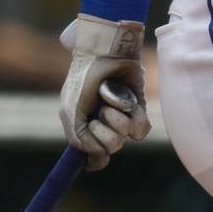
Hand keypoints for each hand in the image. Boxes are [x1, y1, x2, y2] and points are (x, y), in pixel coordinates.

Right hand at [57, 15, 148, 170]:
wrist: (105, 52)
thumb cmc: (84, 78)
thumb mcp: (70, 109)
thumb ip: (77, 136)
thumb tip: (92, 157)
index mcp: (86, 128)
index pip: (95, 157)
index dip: (95, 159)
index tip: (94, 156)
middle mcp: (105, 126)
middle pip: (109, 149)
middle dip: (104, 132)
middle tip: (99, 112)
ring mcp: (123, 117)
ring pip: (125, 138)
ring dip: (117, 120)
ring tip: (111, 102)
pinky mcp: (139, 108)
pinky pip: (141, 128)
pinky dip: (134, 116)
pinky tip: (127, 102)